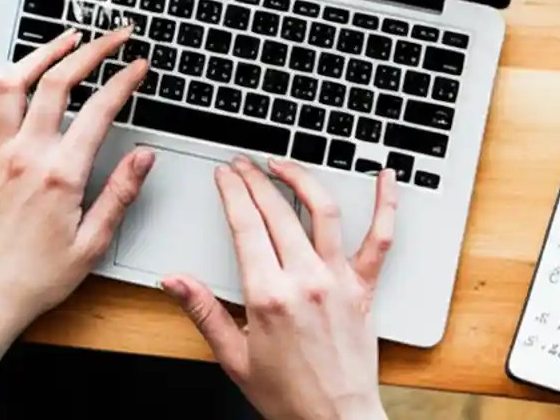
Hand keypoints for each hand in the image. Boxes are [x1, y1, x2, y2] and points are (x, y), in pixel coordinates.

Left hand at [0, 25, 153, 338]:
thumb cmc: (36, 278)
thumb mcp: (93, 242)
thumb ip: (120, 193)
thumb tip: (144, 158)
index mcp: (60, 175)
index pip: (99, 110)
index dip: (124, 80)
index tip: (139, 66)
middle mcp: (25, 156)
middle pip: (56, 82)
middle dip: (90, 51)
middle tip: (113, 37)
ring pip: (11, 84)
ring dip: (40, 54)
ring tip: (66, 41)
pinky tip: (9, 75)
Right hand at [164, 157, 396, 419]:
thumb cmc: (287, 396)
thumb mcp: (233, 357)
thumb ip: (202, 312)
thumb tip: (172, 280)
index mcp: (268, 296)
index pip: (245, 226)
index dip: (232, 192)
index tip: (224, 175)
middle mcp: (304, 281)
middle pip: (277, 211)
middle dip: (255, 179)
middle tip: (242, 164)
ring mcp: (338, 280)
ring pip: (323, 212)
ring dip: (302, 179)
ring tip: (283, 163)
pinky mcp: (364, 287)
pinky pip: (380, 239)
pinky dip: (386, 204)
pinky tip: (385, 177)